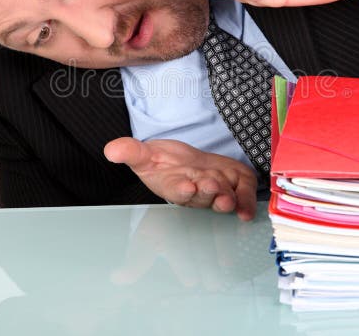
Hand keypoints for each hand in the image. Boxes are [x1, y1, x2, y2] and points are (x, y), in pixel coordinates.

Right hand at [103, 137, 257, 220]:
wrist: (183, 163)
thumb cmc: (163, 164)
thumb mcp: (143, 155)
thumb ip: (129, 152)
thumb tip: (110, 149)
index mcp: (174, 186)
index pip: (176, 190)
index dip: (181, 189)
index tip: (185, 187)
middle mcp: (197, 193)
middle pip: (203, 197)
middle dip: (207, 193)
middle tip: (209, 186)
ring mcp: (217, 189)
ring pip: (222, 196)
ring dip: (226, 198)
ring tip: (226, 197)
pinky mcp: (235, 183)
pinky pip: (243, 193)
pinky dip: (247, 200)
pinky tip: (247, 210)